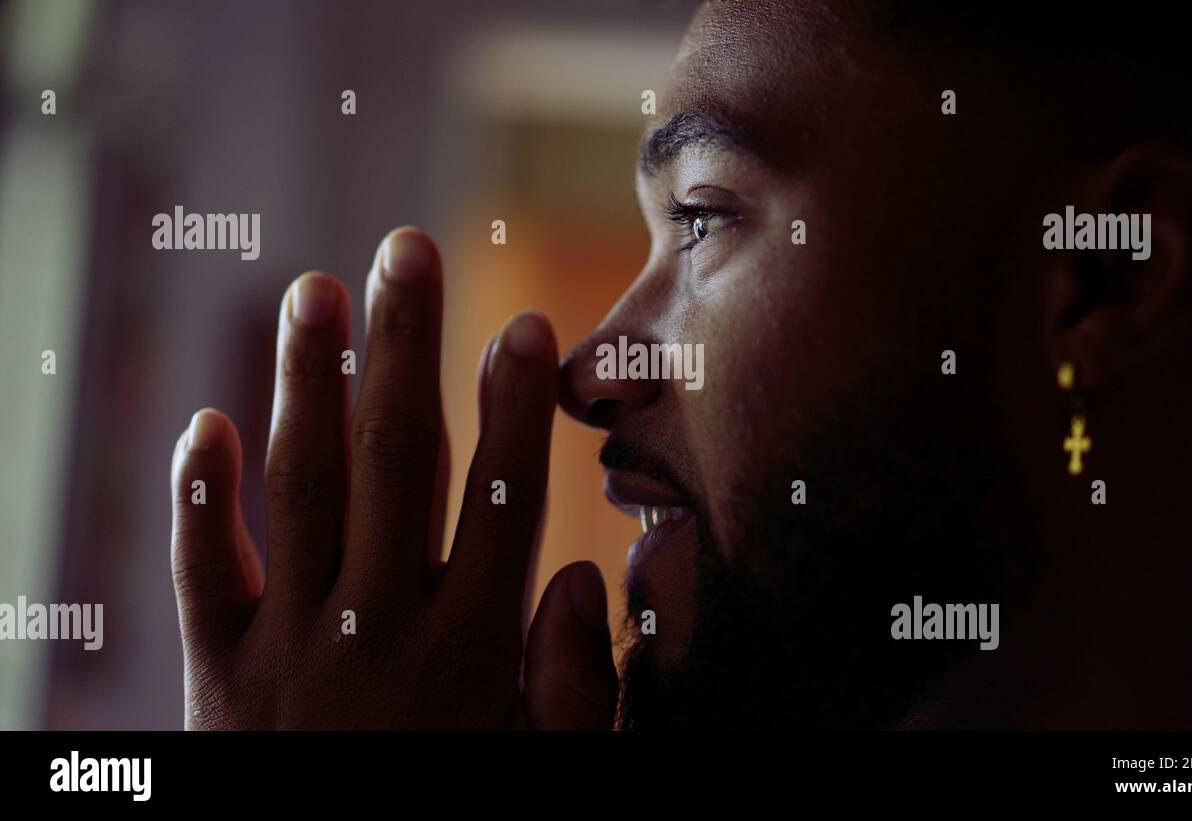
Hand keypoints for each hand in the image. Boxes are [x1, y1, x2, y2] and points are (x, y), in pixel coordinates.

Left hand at [169, 227, 617, 728]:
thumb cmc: (460, 811)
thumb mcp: (546, 772)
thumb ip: (573, 683)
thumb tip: (582, 573)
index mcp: (470, 652)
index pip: (500, 499)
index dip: (516, 406)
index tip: (526, 321)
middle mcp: (379, 630)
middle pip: (393, 462)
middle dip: (404, 348)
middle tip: (404, 250)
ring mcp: (291, 649)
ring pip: (300, 490)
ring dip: (307, 382)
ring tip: (314, 289)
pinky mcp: (218, 677)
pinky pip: (200, 573)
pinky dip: (199, 497)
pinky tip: (208, 418)